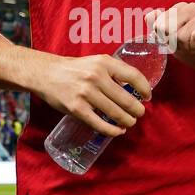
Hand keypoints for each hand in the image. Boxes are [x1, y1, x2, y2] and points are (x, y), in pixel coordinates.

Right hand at [35, 53, 150, 137]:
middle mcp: (96, 77)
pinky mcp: (77, 109)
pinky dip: (112, 131)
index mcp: (104, 63)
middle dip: (137, 110)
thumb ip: (112, 74)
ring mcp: (86, 94)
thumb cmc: (74, 69)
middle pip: (127, 100)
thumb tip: (132, 91)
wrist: (46, 74)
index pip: (134, 76)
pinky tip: (118, 131)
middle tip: (139, 114)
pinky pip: (100, 124)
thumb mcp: (95, 63)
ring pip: (116, 114)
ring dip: (127, 121)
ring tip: (129, 123)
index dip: (145, 89)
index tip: (148, 97)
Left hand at [146, 3, 194, 76]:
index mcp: (180, 9)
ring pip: (184, 32)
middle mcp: (192, 8)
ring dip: (187, 46)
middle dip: (175, 42)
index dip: (164, 36)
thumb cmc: (193, 50)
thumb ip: (159, 28)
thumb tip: (150, 15)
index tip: (174, 42)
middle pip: (170, 26)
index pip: (160, 20)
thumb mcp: (170, 41)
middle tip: (186, 45)